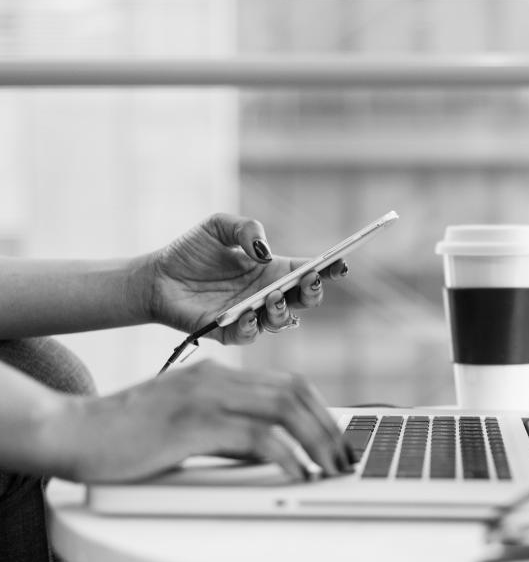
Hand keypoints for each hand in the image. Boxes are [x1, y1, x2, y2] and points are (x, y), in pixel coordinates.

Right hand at [51, 360, 355, 482]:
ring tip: (330, 468)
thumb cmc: (128, 435)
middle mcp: (216, 378)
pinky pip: (254, 436)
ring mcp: (204, 397)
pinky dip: (284, 455)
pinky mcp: (191, 423)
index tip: (338, 439)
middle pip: (294, 392)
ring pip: (282, 409)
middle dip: (328, 427)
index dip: (321, 410)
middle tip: (344, 458)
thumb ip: (228, 429)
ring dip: (316, 440)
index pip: (288, 383)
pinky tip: (297, 473)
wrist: (74, 431)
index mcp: (218, 374)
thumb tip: (272, 451)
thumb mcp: (188, 424)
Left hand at [140, 213, 347, 343]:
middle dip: (313, 292)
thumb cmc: (190, 251)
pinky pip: (248, 335)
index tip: (339, 262)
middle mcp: (267, 295)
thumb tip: (265, 251)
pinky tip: (248, 313)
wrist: (155, 277)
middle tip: (309, 279)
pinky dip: (252, 326)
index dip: (327, 269)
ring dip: (283, 310)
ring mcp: (250, 315)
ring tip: (273, 296)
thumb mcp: (218, 226)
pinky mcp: (228, 332)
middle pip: (304, 300)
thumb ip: (246, 229)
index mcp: (272, 270)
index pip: (308, 271)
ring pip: (282, 322)